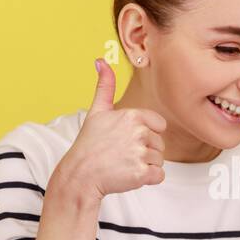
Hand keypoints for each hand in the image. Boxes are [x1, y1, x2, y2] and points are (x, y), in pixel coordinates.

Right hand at [51, 59, 166, 203]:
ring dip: (145, 165)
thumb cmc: (89, 145)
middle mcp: (139, 133)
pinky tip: (130, 174)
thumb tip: (101, 61)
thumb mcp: (97, 111)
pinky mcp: (141, 174)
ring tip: (123, 164)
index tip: (127, 138)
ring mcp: (140, 154)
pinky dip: (148, 178)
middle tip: (122, 153)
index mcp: (133, 115)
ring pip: (159, 160)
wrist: (80, 175)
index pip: (159, 125)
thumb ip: (105, 86)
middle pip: (159, 143)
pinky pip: (159, 176)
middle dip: (145, 150)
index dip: (146, 133)